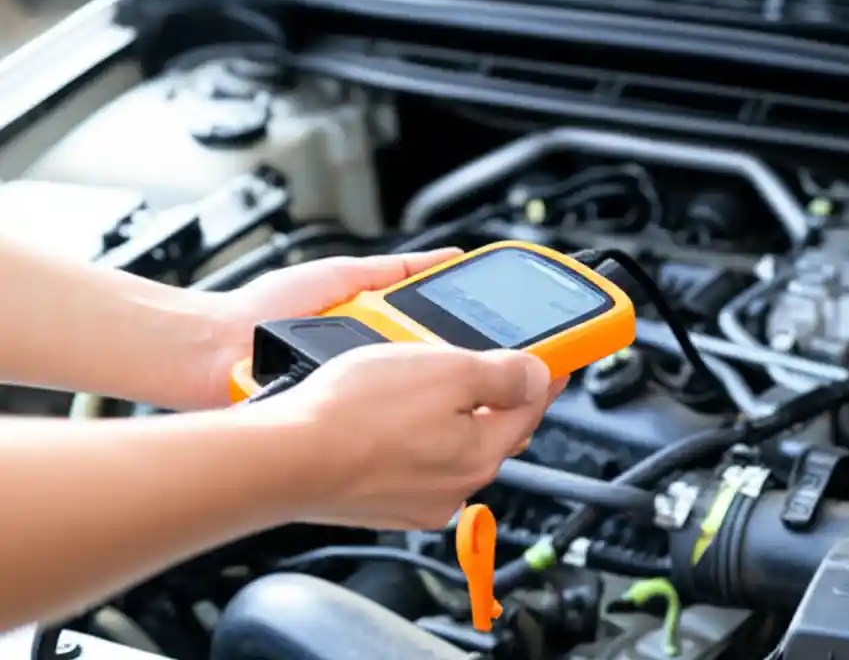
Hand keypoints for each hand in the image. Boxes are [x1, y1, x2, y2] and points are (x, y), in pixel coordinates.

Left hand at [195, 249, 463, 407]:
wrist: (208, 349)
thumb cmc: (258, 309)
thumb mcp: (339, 275)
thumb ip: (392, 268)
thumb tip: (447, 255)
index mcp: (375, 328)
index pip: (436, 335)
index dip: (467, 337)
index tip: (500, 335)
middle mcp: (369, 366)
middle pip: (429, 371)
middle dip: (449, 368)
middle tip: (470, 362)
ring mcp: (355, 397)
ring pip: (409, 400)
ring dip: (420, 392)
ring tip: (427, 378)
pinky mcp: (337, 420)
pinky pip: (375, 421)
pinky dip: (385, 414)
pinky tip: (393, 406)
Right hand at [247, 342, 562, 529]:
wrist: (282, 458)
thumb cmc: (354, 415)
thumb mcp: (446, 369)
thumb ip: (501, 373)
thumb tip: (537, 374)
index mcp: (482, 452)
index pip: (532, 407)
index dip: (545, 375)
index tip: (553, 358)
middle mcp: (455, 486)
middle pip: (493, 430)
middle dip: (495, 395)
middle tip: (488, 361)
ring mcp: (415, 498)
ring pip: (449, 445)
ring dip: (447, 413)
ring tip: (421, 378)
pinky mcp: (378, 501)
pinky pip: (410, 460)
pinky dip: (410, 434)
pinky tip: (385, 413)